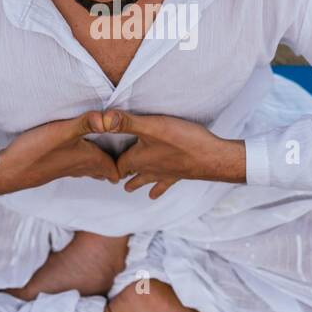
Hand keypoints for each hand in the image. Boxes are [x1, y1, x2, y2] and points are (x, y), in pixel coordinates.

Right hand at [0, 111, 120, 196]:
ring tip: (113, 156)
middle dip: (119, 164)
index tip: (141, 157)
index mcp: (87, 160)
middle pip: (105, 170)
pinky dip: (86, 161)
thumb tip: (111, 118)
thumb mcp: (62, 132)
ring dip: (102, 163)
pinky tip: (79, 153)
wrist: (8, 171)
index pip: (115, 168)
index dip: (129, 164)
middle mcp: (80, 167)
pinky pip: (78, 166)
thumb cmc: (35, 152)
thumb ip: (86, 123)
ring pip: (91, 169)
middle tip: (132, 157)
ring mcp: (66, 168)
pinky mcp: (54, 166)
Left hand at [104, 111, 245, 198]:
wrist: (211, 157)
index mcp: (138, 159)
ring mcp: (164, 174)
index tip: (100, 164)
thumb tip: (101, 119)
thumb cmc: (181, 141)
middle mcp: (149, 169)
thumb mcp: (151, 126)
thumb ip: (126, 122)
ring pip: (145, 181)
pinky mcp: (179, 175)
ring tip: (128, 189)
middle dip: (120, 175)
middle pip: (129, 175)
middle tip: (111, 178)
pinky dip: (158, 189)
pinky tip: (155, 193)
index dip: (107, 163)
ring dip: (136, 183)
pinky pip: (164, 185)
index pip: (117, 164)